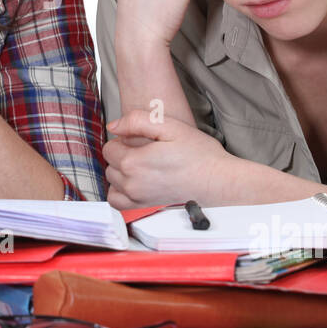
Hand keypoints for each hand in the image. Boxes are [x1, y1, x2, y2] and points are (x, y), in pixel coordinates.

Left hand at [103, 109, 243, 208]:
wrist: (217, 180)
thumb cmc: (199, 154)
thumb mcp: (170, 126)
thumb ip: (137, 121)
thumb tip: (113, 126)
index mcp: (134, 162)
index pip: (109, 147)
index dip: (123, 139)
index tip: (141, 139)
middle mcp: (131, 183)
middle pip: (110, 164)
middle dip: (122, 154)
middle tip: (146, 150)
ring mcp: (137, 197)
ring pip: (112, 181)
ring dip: (121, 171)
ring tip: (143, 165)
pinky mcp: (144, 206)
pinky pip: (117, 201)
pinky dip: (120, 191)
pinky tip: (135, 182)